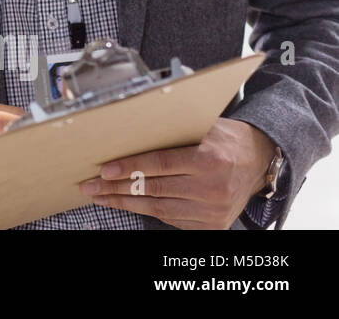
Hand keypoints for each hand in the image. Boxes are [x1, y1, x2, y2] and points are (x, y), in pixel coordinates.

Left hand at [77, 118, 277, 228]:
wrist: (260, 161)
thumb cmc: (227, 139)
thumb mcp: (204, 126)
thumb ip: (172, 131)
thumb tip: (130, 129)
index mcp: (209, 159)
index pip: (160, 165)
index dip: (129, 168)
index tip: (104, 170)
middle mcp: (212, 188)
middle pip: (154, 189)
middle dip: (116, 189)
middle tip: (90, 186)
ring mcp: (214, 210)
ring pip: (159, 209)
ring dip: (126, 204)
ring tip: (101, 197)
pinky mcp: (214, 224)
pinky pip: (173, 220)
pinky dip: (149, 212)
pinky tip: (128, 205)